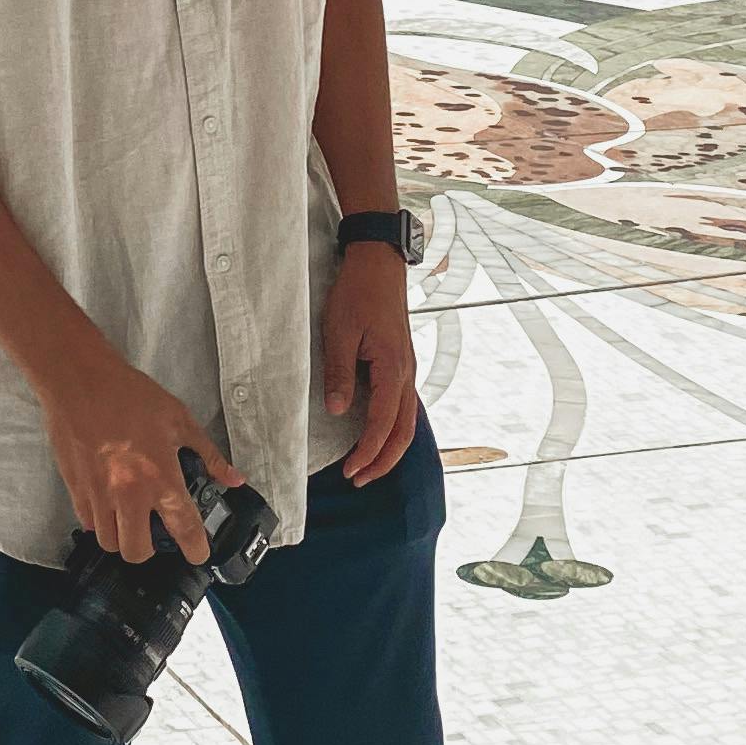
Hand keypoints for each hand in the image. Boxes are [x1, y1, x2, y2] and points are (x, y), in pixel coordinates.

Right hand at [40, 346, 241, 564]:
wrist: (79, 381)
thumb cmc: (129, 396)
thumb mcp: (179, 419)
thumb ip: (208, 454)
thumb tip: (233, 478)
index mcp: (160, 477)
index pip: (184, 529)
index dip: (196, 549)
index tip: (198, 554)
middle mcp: (129, 494)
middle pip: (137, 552)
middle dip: (150, 550)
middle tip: (155, 533)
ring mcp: (99, 495)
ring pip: (109, 543)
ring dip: (122, 537)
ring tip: (130, 519)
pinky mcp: (75, 489)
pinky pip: (87, 523)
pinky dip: (100, 522)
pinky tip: (108, 504)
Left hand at [323, 241, 419, 485]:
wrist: (379, 264)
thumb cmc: (358, 293)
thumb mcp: (339, 332)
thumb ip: (339, 373)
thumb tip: (338, 411)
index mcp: (393, 369)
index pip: (383, 424)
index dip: (367, 452)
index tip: (350, 471)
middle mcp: (406, 374)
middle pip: (403, 431)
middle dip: (384, 461)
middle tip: (360, 480)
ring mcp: (407, 369)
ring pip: (407, 421)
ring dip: (390, 447)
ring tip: (368, 465)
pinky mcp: (401, 363)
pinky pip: (404, 405)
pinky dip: (393, 428)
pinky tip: (378, 433)